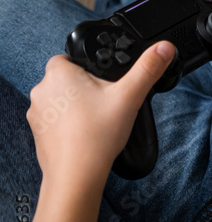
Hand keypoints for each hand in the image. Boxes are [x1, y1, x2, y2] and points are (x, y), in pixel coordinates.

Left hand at [27, 43, 174, 181]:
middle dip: (86, 88)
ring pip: (62, 100)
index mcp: (59, 72)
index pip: (73, 57)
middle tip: (107, 104)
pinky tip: (87, 136)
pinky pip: (56, 121)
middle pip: (69, 79)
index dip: (92, 68)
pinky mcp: (38, 132)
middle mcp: (42, 89)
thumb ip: (148, 69)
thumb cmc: (97, 135)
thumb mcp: (130, 96)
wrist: (76, 174)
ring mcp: (37, 112)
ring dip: (77, 107)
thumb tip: (164, 47)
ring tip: (98, 122)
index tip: (107, 83)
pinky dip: (69, 126)